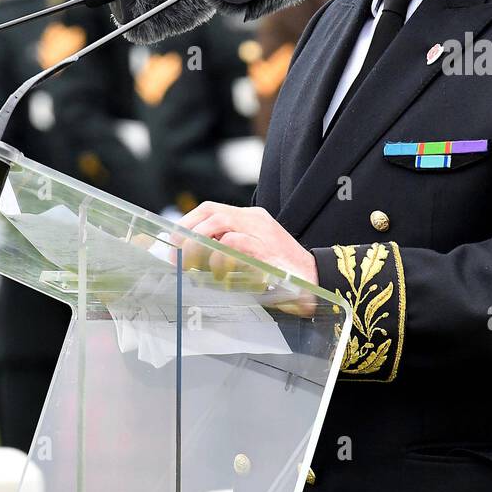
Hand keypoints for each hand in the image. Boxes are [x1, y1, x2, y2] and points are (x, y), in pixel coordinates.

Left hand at [174, 202, 319, 315]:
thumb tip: (195, 259)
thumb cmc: (282, 274)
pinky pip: (233, 244)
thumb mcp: (253, 257)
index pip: (212, 209)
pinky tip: (213, 271)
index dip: (188, 223)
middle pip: (211, 212)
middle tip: (176, 255)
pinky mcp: (265, 249)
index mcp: (253, 219)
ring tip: (189, 263)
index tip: (174, 241)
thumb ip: (229, 252)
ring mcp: (262, 233)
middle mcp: (256, 220)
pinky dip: (217, 257)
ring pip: (218, 223)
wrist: (317, 282)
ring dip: (197, 244)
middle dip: (186, 232)